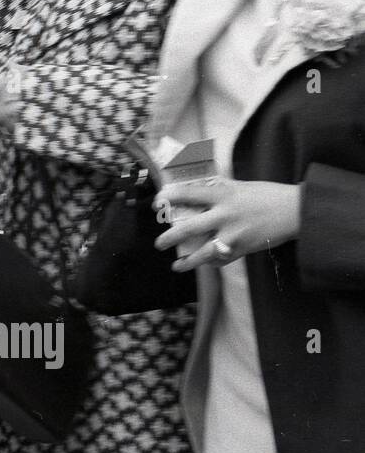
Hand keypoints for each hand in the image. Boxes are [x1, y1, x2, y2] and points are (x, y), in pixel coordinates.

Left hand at [154, 179, 301, 271]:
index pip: (188, 194)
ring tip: (177, 266)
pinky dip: (212, 263)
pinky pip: (222, 259)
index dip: (169, 198)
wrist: (296, 211)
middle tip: (159, 243)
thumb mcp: (241, 186)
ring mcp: (234, 235)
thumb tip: (200, 188)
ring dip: (188, 261)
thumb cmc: (268, 195)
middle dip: (170, 238)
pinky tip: (205, 264)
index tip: (157, 203)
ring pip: (204, 252)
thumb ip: (219, 189)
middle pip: (189, 228)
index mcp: (223, 195)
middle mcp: (225, 215)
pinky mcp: (244, 249)